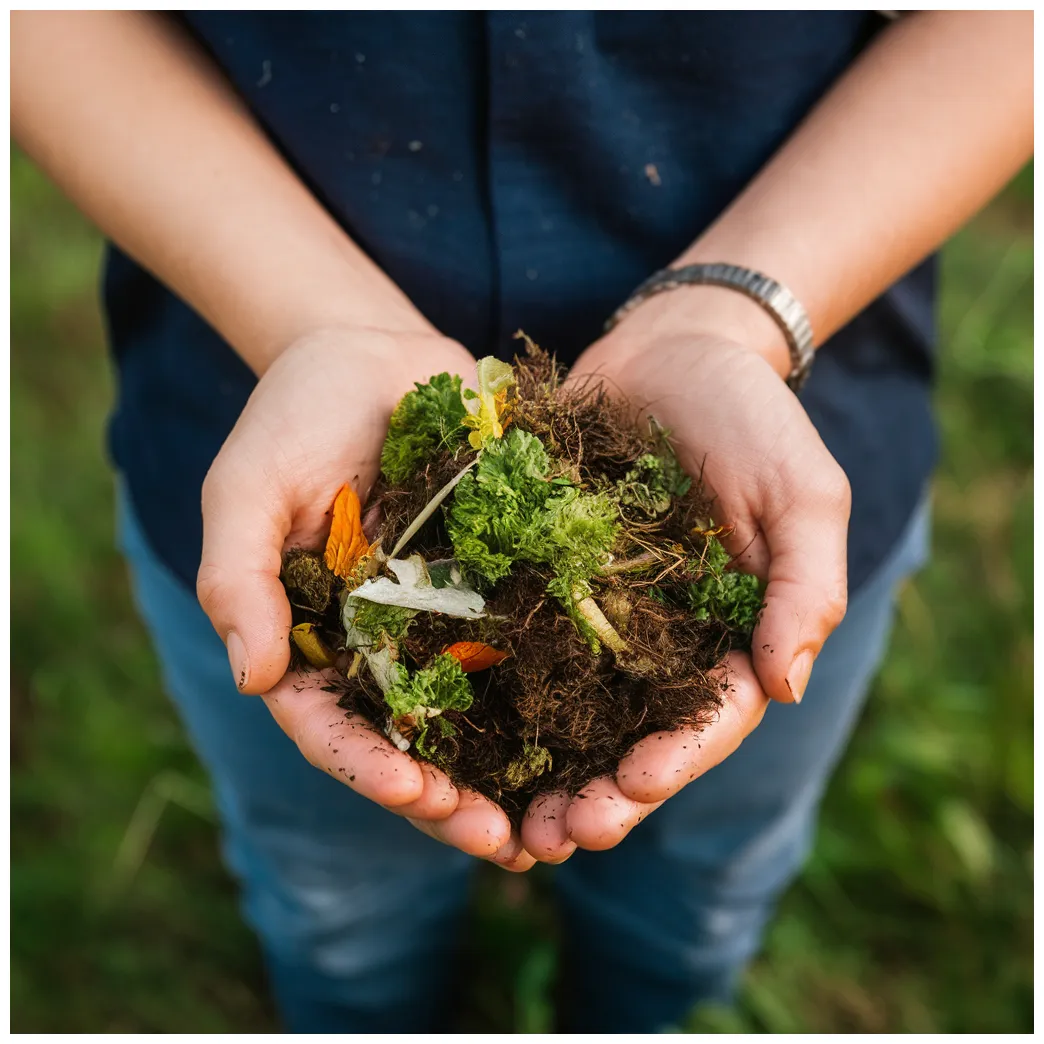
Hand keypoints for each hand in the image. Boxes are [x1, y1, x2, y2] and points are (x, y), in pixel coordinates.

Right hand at [197, 325, 534, 871]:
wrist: (372, 354)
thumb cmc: (294, 414)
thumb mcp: (248, 487)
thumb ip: (240, 576)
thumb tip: (254, 676)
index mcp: (314, 634)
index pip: (331, 720)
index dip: (366, 763)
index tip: (412, 793)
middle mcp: (383, 641)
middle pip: (411, 738)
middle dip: (449, 797)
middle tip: (497, 841)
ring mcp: (445, 615)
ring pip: (477, 713)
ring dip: (512, 770)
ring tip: (553, 819)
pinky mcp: (501, 580)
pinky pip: (529, 645)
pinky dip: (559, 694)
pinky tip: (599, 734)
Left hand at [521, 295, 850, 858]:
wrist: (671, 347)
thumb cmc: (749, 415)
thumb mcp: (801, 492)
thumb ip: (803, 587)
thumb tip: (784, 688)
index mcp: (729, 631)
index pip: (708, 719)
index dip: (672, 762)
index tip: (631, 789)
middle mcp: (660, 637)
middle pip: (630, 734)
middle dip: (599, 791)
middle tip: (554, 834)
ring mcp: (598, 611)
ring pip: (569, 709)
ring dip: (538, 767)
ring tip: (501, 819)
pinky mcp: (543, 576)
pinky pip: (516, 641)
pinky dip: (493, 692)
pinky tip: (455, 730)